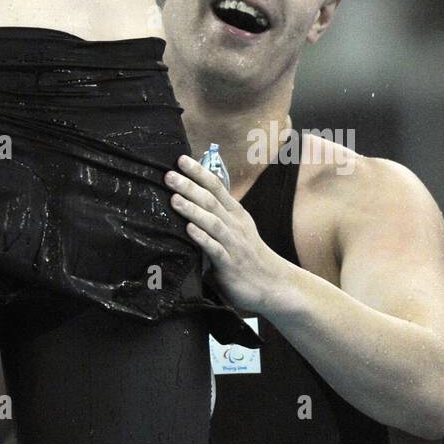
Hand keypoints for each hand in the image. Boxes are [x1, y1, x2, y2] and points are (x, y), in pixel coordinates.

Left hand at [164, 156, 289, 314]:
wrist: (274, 284)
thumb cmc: (249, 254)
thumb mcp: (236, 228)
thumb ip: (217, 215)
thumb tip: (189, 198)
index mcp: (235, 213)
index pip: (216, 187)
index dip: (199, 172)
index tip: (181, 159)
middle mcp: (234, 225)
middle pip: (211, 201)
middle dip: (189, 186)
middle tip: (169, 175)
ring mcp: (233, 244)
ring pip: (212, 222)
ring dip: (192, 210)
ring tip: (174, 198)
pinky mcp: (229, 265)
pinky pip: (214, 249)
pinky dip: (202, 238)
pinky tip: (189, 230)